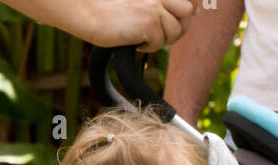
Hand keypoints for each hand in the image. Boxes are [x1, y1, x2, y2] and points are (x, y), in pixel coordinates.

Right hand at [79, 0, 194, 52]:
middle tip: (158, 35)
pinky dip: (148, 47)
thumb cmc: (108, 11)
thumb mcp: (138, 5)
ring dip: (161, 40)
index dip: (182, 16)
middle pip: (187, 12)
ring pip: (175, 31)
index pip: (185, 3)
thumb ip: (159, 7)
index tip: (170, 24)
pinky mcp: (149, 20)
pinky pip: (160, 43)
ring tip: (142, 38)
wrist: (87, 13)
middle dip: (178, 28)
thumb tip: (190, 13)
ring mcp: (154, 5)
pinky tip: (133, 41)